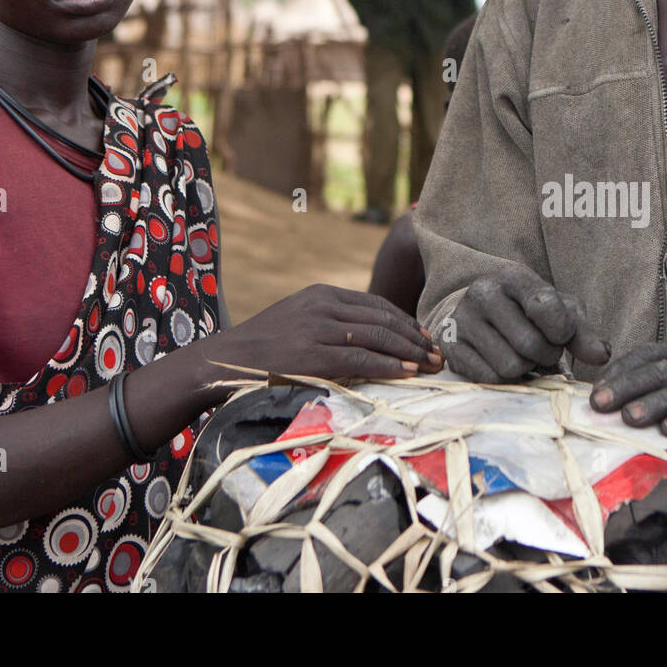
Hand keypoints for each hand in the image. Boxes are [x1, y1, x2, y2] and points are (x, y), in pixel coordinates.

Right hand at [200, 285, 442, 389]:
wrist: (228, 360)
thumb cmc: (264, 346)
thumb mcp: (298, 319)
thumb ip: (330, 321)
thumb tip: (371, 337)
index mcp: (322, 294)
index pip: (376, 304)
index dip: (406, 321)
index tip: (425, 337)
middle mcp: (323, 306)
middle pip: (383, 319)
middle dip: (415, 338)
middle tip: (438, 355)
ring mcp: (319, 329)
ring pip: (378, 337)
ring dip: (410, 353)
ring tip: (432, 366)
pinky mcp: (315, 355)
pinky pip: (362, 359)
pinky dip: (390, 365)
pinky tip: (408, 373)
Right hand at [441, 264, 609, 381]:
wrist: (479, 315)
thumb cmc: (527, 315)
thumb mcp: (558, 314)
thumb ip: (582, 334)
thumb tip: (600, 355)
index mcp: (513, 277)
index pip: (545, 306)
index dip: (561, 331)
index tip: (560, 335)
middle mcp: (483, 292)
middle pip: (531, 344)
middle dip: (544, 355)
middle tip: (539, 349)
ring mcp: (462, 318)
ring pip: (510, 365)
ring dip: (524, 369)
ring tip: (519, 355)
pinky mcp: (449, 344)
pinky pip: (488, 377)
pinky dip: (502, 378)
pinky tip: (500, 362)